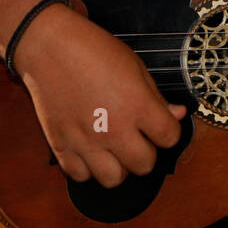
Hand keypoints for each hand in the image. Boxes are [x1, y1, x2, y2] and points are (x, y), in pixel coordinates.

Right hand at [11, 3, 187, 187]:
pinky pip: (81, 176)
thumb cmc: (94, 51)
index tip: (162, 125)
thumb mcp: (135, 67)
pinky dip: (88, 168)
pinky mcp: (61, 146)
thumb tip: (178, 114)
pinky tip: (91, 150)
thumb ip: (157, 97)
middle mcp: (113, 129)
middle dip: (147, 152)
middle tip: (139, 138)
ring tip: (115, 149)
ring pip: (114, 179)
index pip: (170, 138)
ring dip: (119, 166)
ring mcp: (85, 141)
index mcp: (137, 105)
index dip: (169, 131)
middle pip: (144, 165)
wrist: (49, 47)